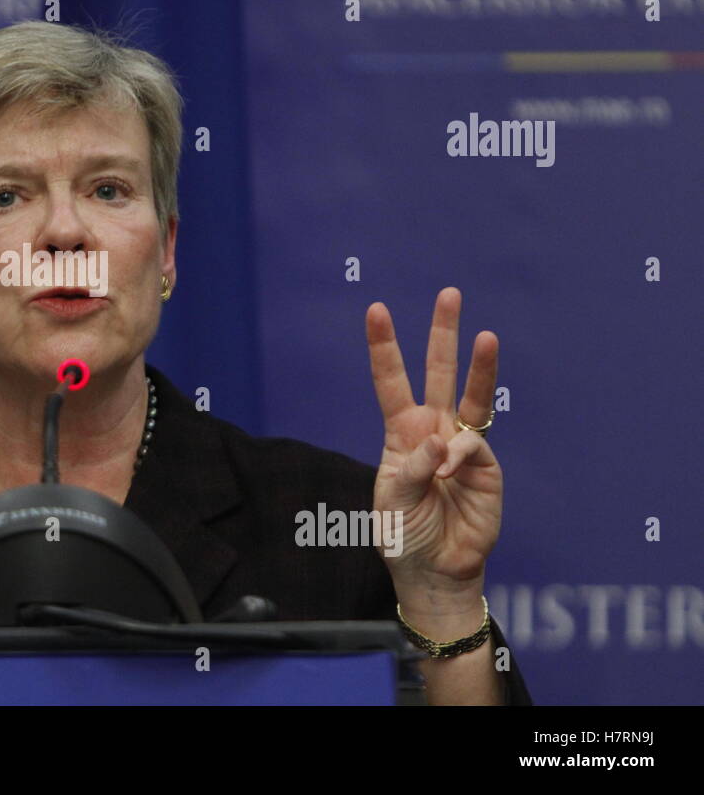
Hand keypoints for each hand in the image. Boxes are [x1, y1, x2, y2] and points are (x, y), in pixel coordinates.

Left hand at [365, 287, 501, 595]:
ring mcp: (462, 446)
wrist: (434, 570)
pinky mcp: (486, 467)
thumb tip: (444, 440)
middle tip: (450, 293)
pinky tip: (449, 473)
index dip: (384, 346)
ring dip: (481, 366)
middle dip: (443, 333)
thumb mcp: (393, 499)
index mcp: (401, 432)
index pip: (391, 380)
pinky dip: (459, 456)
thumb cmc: (404, 533)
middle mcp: (433, 430)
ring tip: (487, 335)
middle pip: (439, 373)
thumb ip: (414, 467)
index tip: (376, 308)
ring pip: (472, 397)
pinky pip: (474, 446)